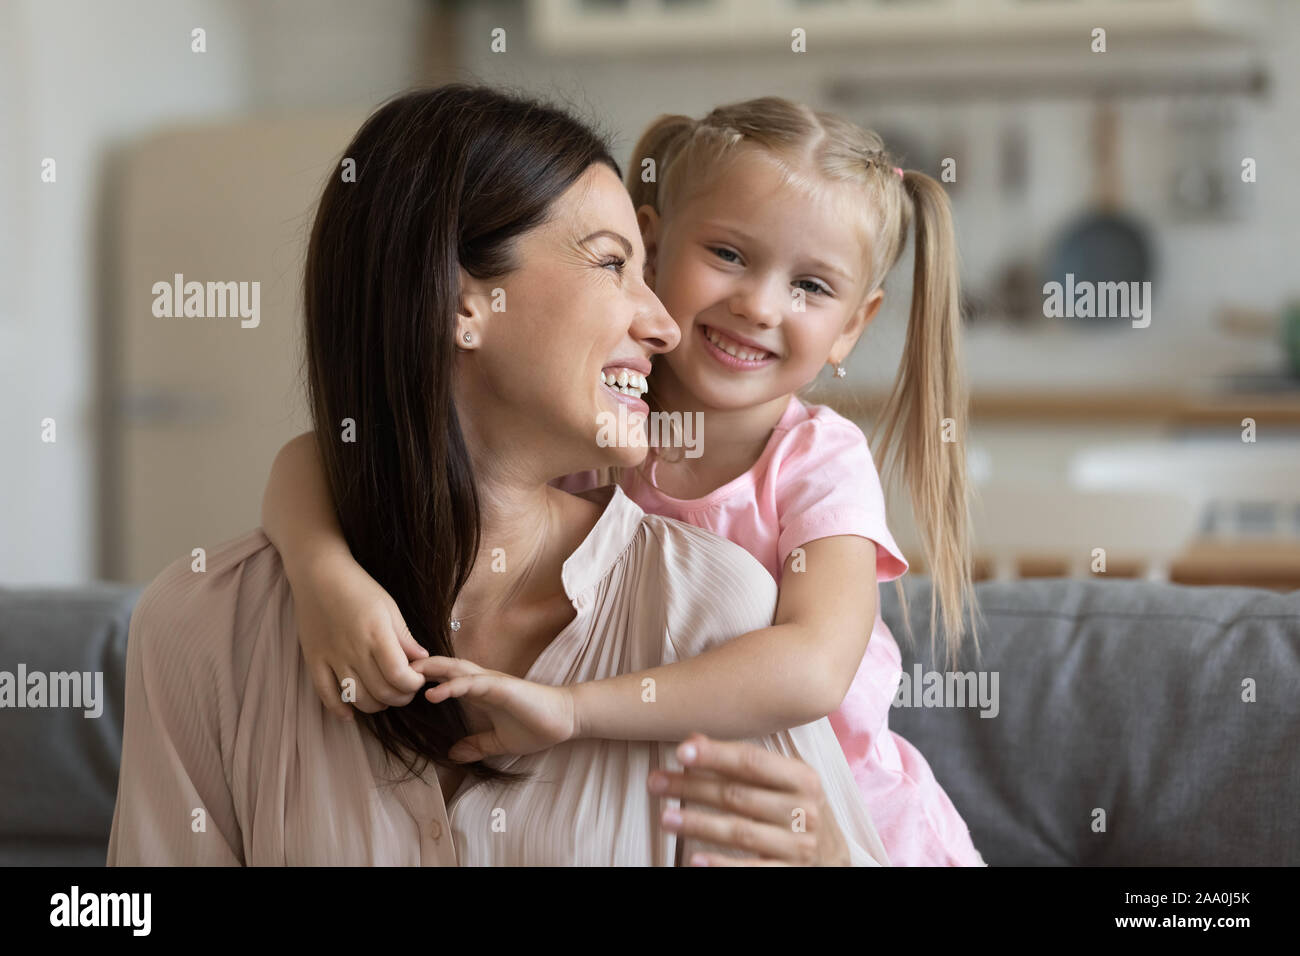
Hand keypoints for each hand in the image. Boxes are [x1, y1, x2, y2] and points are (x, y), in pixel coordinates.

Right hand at [294, 551, 428, 718]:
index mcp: (376, 635)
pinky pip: (326, 695)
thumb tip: (423, 660)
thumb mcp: (389, 607)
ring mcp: (331, 657)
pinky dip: (340, 710)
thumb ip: (405, 637)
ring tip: (384, 696)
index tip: (418, 679)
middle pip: (381, 692)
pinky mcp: (314, 660)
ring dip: (376, 705)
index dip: (413, 684)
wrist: (318, 573)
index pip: (399, 676)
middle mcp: (354, 650)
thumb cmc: (358, 587)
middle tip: (405, 690)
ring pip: (357, 699)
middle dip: (400, 697)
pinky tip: (351, 713)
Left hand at [416, 657, 578, 759]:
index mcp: (481, 691)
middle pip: (446, 668)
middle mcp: (483, 682)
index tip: (401, 682)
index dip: (426, 677)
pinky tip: (434, 693)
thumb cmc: (536, 727)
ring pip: (456, 669)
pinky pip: (473, 684)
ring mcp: (492, 683)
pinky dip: (452, 686)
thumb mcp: (499, 742)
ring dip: (430, 670)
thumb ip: (477, 745)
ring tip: (406, 673)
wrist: (565, 721)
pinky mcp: (502, 688)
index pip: (448, 678)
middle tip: (392, 667)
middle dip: (421, 667)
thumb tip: (452, 753)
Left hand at [647, 733, 851, 865]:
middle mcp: (803, 811)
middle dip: (692, 788)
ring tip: (666, 818)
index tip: (681, 752)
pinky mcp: (789, 873)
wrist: (833, 856)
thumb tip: (692, 741)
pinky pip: (750, 869)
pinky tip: (694, 859)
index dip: (715, 756)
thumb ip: (740, 761)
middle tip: (657, 783)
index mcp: (802, 779)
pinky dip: (721, 864)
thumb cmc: (797, 809)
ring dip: (698, 824)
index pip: (752, 762)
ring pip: (739, 832)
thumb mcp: (781, 781)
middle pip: (738, 796)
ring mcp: (798, 845)